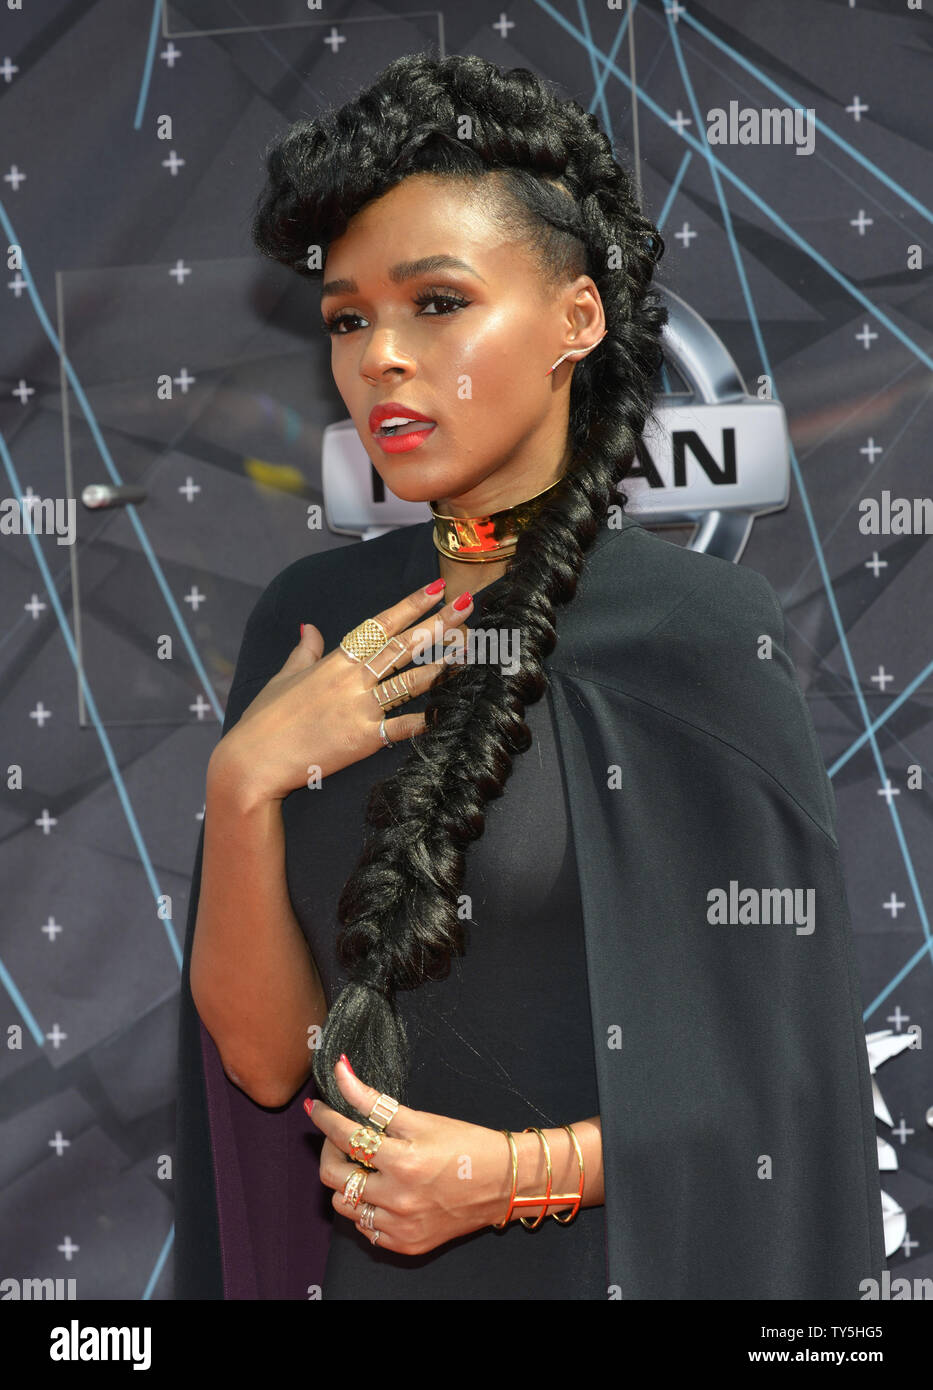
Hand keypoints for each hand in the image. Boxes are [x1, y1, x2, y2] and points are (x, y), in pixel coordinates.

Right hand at [210, 580, 473, 804]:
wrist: (253, 762)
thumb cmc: (265, 720)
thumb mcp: (283, 677)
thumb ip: (304, 651)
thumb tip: (309, 627)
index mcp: (334, 661)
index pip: (378, 625)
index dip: (409, 605)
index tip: (435, 588)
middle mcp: (350, 679)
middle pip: (401, 647)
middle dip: (436, 625)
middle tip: (466, 605)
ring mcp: (358, 708)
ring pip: (409, 682)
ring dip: (441, 665)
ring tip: (468, 649)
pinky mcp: (362, 739)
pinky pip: (401, 727)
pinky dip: (425, 720)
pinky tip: (449, 710)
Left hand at [307, 1056, 511, 1254]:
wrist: (504, 1183)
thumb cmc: (467, 1144)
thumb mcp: (421, 1118)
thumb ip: (374, 1101)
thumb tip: (341, 1071)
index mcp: (403, 1161)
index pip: (345, 1137)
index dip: (325, 1118)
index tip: (316, 1108)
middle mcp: (398, 1199)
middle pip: (334, 1177)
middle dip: (329, 1151)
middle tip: (339, 1137)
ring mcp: (401, 1226)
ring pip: (345, 1206)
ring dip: (346, 1182)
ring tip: (363, 1164)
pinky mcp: (406, 1244)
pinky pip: (366, 1228)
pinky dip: (365, 1208)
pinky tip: (380, 1191)